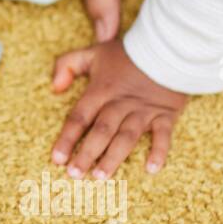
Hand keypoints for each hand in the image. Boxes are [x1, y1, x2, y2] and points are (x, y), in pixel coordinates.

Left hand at [48, 39, 187, 178]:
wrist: (168, 46)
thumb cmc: (126, 53)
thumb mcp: (92, 52)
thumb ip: (67, 64)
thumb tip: (54, 88)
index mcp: (100, 90)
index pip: (79, 118)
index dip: (67, 139)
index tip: (56, 159)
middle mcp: (120, 103)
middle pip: (101, 131)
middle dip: (87, 154)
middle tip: (75, 175)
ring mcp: (144, 110)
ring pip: (126, 137)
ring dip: (114, 157)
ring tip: (101, 177)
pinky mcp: (166, 114)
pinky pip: (163, 136)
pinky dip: (159, 152)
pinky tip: (151, 169)